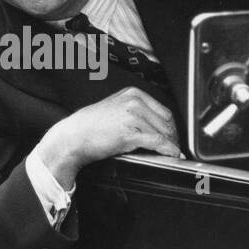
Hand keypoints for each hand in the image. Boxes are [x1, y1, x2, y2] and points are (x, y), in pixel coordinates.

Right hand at [34, 86, 181, 188]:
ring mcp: (132, 117)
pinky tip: (171, 153)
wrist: (74, 136)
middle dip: (173, 137)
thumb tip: (154, 123)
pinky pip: (157, 142)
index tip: (173, 135)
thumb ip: (135, 110)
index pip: (163, 110)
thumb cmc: (91, 125)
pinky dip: (168, 149)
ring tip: (172, 152)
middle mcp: (134, 102)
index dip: (171, 126)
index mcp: (133, 94)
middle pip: (166, 122)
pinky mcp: (130, 134)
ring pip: (163, 132)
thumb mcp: (116, 107)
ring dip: (171, 144)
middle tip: (174, 146)